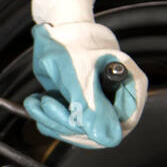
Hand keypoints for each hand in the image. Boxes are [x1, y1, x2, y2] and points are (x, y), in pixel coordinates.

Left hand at [22, 0, 146, 148]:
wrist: (53, 29)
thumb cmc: (71, 41)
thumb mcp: (79, 74)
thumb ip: (91, 107)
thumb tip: (108, 137)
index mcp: (129, 87)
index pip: (120, 126)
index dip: (93, 131)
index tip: (70, 120)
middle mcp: (116, 98)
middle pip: (96, 132)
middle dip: (66, 123)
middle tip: (47, 106)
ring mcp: (97, 103)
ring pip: (77, 131)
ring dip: (51, 120)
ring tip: (38, 102)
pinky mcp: (79, 105)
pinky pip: (64, 124)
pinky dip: (46, 117)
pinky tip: (37, 103)